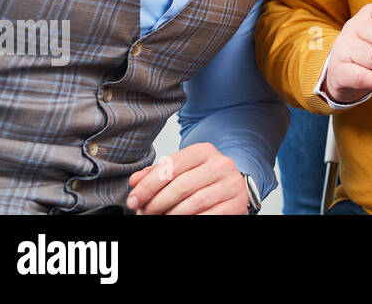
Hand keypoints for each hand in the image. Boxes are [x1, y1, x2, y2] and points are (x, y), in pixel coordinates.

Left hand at [125, 141, 248, 214]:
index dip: (148, 185)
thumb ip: (156, 174)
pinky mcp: (237, 203)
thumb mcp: (179, 171)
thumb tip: (135, 181)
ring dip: (171, 215)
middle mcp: (221, 164)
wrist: (229, 188)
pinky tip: (181, 220)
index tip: (134, 200)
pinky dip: (191, 220)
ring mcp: (231, 184)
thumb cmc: (201, 179)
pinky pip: (209, 215)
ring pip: (194, 203)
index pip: (171, 166)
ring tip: (161, 217)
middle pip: (181, 186)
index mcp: (204, 151)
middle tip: (145, 212)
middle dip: (157, 203)